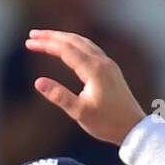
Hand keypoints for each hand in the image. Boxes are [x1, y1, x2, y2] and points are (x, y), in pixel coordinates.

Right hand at [25, 30, 146, 145]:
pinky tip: (69, 48)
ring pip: (83, 43)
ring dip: (63, 38)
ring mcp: (109, 64)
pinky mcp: (111, 70)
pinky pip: (90, 49)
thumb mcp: (80, 113)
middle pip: (73, 41)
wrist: (134, 128)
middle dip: (51, 37)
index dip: (46, 44)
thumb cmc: (108, 124)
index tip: (29, 43)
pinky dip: (75, 44)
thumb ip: (59, 96)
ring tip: (46, 39)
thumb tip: (37, 82)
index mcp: (94, 70)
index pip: (65, 49)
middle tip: (32, 36)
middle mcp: (102, 62)